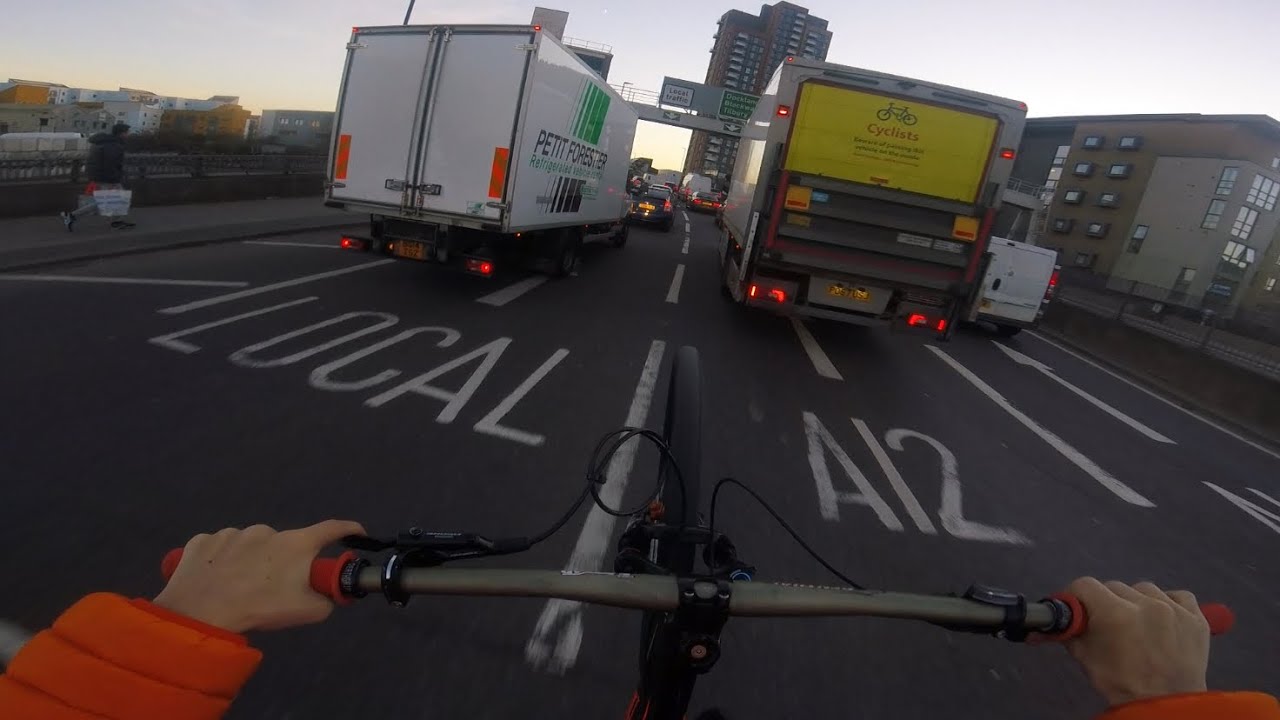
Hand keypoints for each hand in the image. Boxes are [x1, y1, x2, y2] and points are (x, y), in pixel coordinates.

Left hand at [153, 520, 364, 633]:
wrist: (199, 614)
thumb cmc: (259, 608)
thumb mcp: (306, 613)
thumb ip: (326, 600)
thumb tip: (328, 593)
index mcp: (295, 543)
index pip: (332, 528)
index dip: (348, 529)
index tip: (357, 533)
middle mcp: (265, 529)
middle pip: (284, 543)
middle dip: (283, 561)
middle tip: (272, 586)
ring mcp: (231, 532)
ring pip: (249, 545)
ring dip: (250, 560)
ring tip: (237, 587)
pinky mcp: (203, 540)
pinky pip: (220, 548)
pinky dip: (222, 561)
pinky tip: (215, 580)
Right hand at [1063, 577, 1209, 705]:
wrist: (1165, 706)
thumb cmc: (1120, 683)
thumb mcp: (1085, 657)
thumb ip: (1071, 630)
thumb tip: (1062, 615)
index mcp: (1114, 613)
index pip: (1085, 585)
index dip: (1076, 596)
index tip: (1077, 607)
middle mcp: (1145, 604)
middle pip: (1114, 586)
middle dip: (1106, 602)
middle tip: (1108, 623)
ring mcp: (1174, 609)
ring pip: (1144, 589)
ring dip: (1137, 602)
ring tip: (1139, 624)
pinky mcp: (1196, 617)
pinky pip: (1179, 596)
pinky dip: (1169, 603)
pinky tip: (1165, 620)